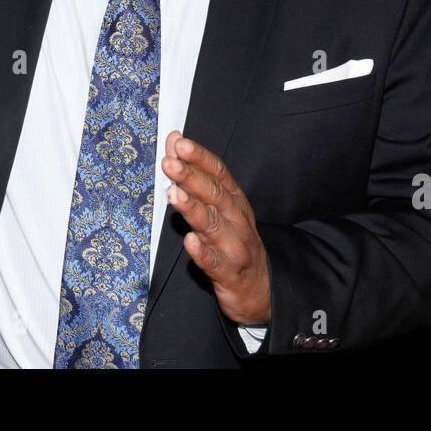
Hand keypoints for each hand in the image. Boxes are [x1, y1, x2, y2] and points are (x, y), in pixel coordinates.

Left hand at [162, 130, 270, 325]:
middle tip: (170, 163)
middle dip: (191, 177)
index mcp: (234, 200)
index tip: (180, 144)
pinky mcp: (228, 274)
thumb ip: (196, 174)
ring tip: (174, 195)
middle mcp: (236, 220)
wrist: (260, 288)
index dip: (199, 157)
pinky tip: (190, 241)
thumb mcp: (219, 206)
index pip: (218, 173)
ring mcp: (234, 247)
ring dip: (193, 209)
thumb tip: (175, 142)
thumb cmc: (234, 239)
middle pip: (214, 195)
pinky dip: (202, 252)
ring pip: (213, 225)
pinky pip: (214, 263)